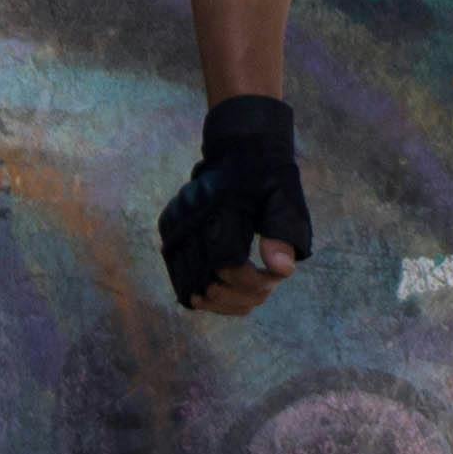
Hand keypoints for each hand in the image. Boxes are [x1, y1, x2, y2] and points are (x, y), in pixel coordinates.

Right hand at [159, 95, 310, 314]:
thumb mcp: (285, 196)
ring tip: (246, 298)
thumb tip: (283, 270)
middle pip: (206, 280)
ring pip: (189, 286)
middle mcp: (189, 217)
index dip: (252, 282)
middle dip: (239, 297)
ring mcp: (174, 227)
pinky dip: (202, 295)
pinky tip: (225, 295)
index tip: (274, 280)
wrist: (237, 151)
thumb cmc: (265, 175)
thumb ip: (284, 231)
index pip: (228, 264)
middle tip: (263, 292)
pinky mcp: (168, 234)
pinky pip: (179, 279)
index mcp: (220, 206)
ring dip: (220, 302)